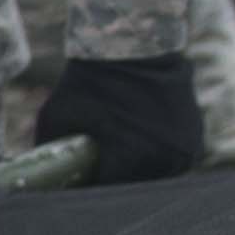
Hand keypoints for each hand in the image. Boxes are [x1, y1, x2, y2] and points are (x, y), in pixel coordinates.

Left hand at [30, 50, 210, 187]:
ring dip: (138, 168)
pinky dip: (156, 152)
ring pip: (156, 174)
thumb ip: (50, 152)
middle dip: (115, 177)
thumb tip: (39, 178)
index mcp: (131, 160)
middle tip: (97, 162)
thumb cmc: (89, 81)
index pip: (108, 191)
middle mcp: (164, 159)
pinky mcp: (195, 136)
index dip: (91, 187)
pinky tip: (139, 136)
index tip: (80, 176)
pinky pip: (172, 157)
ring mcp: (184, 148)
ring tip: (118, 148)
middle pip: (134, 186)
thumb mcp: (55, 117)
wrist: (133, 43)